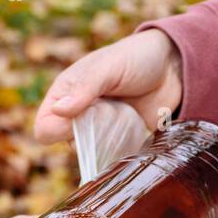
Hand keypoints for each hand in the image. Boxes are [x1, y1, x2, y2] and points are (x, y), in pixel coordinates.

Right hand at [34, 29, 182, 143]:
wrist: (173, 67)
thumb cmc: (135, 59)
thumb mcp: (108, 68)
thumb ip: (84, 90)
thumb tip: (57, 111)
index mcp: (65, 93)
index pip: (45, 127)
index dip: (57, 130)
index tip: (82, 119)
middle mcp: (78, 114)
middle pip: (66, 145)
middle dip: (85, 139)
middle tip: (107, 118)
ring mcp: (99, 129)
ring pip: (89, 155)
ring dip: (104, 146)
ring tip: (122, 122)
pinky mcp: (119, 139)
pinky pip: (111, 158)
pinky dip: (119, 154)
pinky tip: (131, 135)